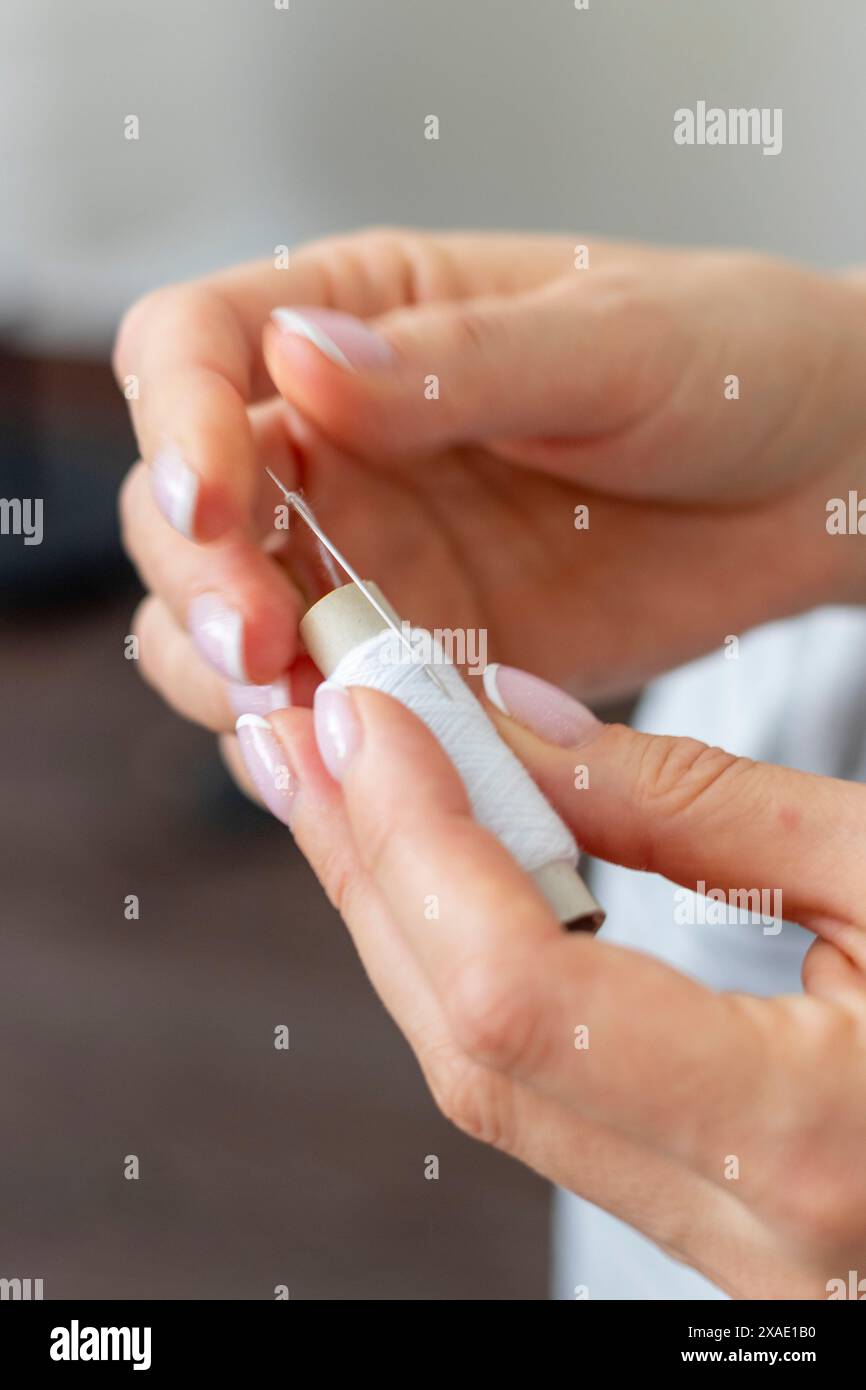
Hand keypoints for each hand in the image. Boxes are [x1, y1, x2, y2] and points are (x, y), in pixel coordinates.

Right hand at [116, 229, 865, 734]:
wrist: (813, 484)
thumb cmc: (732, 367)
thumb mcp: (615, 342)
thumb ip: (461, 361)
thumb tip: (304, 358)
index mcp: (362, 318)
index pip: (190, 349)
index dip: (176, 423)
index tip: (214, 499)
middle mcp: (338, 442)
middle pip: (181, 511)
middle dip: (200, 582)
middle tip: (265, 644)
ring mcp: (369, 559)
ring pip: (224, 625)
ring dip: (231, 679)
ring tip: (299, 717)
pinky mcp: (420, 658)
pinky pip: (327, 708)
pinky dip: (316, 744)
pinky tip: (348, 765)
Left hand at [224, 669, 865, 1299]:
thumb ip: (689, 804)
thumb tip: (514, 728)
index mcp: (808, 1136)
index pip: (521, 990)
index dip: (420, 838)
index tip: (367, 711)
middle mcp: (743, 1224)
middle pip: (469, 1040)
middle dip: (369, 867)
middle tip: (316, 728)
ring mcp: (713, 1238)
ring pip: (484, 1072)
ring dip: (398, 913)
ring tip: (352, 781)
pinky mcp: (701, 1208)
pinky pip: (536, 1086)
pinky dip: (463, 963)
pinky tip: (441, 870)